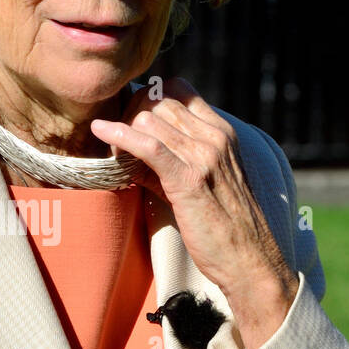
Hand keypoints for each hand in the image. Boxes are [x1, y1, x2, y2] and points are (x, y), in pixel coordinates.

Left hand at [91, 77, 298, 348]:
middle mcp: (213, 138)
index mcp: (221, 133)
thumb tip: (133, 152)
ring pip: (149, 119)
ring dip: (123, 128)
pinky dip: (119, 135)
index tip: (131, 115)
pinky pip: (147, 145)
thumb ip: (171, 162)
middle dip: (131, 112)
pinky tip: (100, 130)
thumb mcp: (202, 182)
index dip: (150, 98)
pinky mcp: (187, 179)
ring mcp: (203, 156)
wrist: (249, 258)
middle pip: (160, 102)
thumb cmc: (224, 227)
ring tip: (111, 149)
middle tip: (116, 135)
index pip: (179, 91)